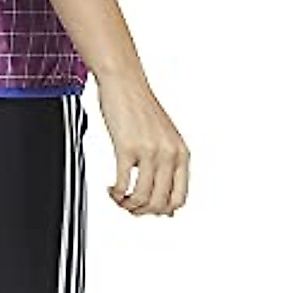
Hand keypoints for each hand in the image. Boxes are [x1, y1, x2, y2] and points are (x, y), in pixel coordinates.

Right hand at [95, 74, 188, 215]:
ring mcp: (149, 151)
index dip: (162, 210)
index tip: (149, 209)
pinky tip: (111, 188)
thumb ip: (169, 167)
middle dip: (142, 211)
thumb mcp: (165, 137)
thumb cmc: (140, 105)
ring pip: (142, 198)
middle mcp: (168, 153)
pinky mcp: (127, 147)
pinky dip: (115, 193)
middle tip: (129, 206)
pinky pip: (123, 184)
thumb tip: (168, 206)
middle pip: (159, 203)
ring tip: (118, 198)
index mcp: (181, 152)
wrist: (123, 80)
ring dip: (127, 205)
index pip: (179, 198)